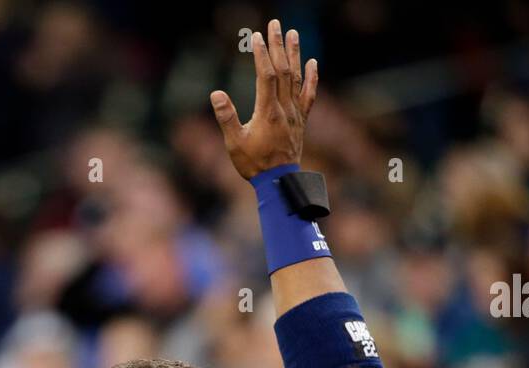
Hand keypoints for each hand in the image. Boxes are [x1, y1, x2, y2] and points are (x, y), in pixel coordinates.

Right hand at [210, 19, 318, 179]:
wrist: (278, 183)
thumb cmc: (254, 164)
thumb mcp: (234, 143)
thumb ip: (226, 117)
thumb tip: (216, 94)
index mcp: (268, 112)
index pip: (266, 75)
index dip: (262, 54)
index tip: (257, 37)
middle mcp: (284, 109)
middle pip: (283, 70)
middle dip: (278, 45)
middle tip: (275, 24)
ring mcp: (295, 114)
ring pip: (296, 78)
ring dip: (295, 54)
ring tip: (293, 33)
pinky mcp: (301, 120)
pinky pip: (309, 95)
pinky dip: (312, 78)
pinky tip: (312, 63)